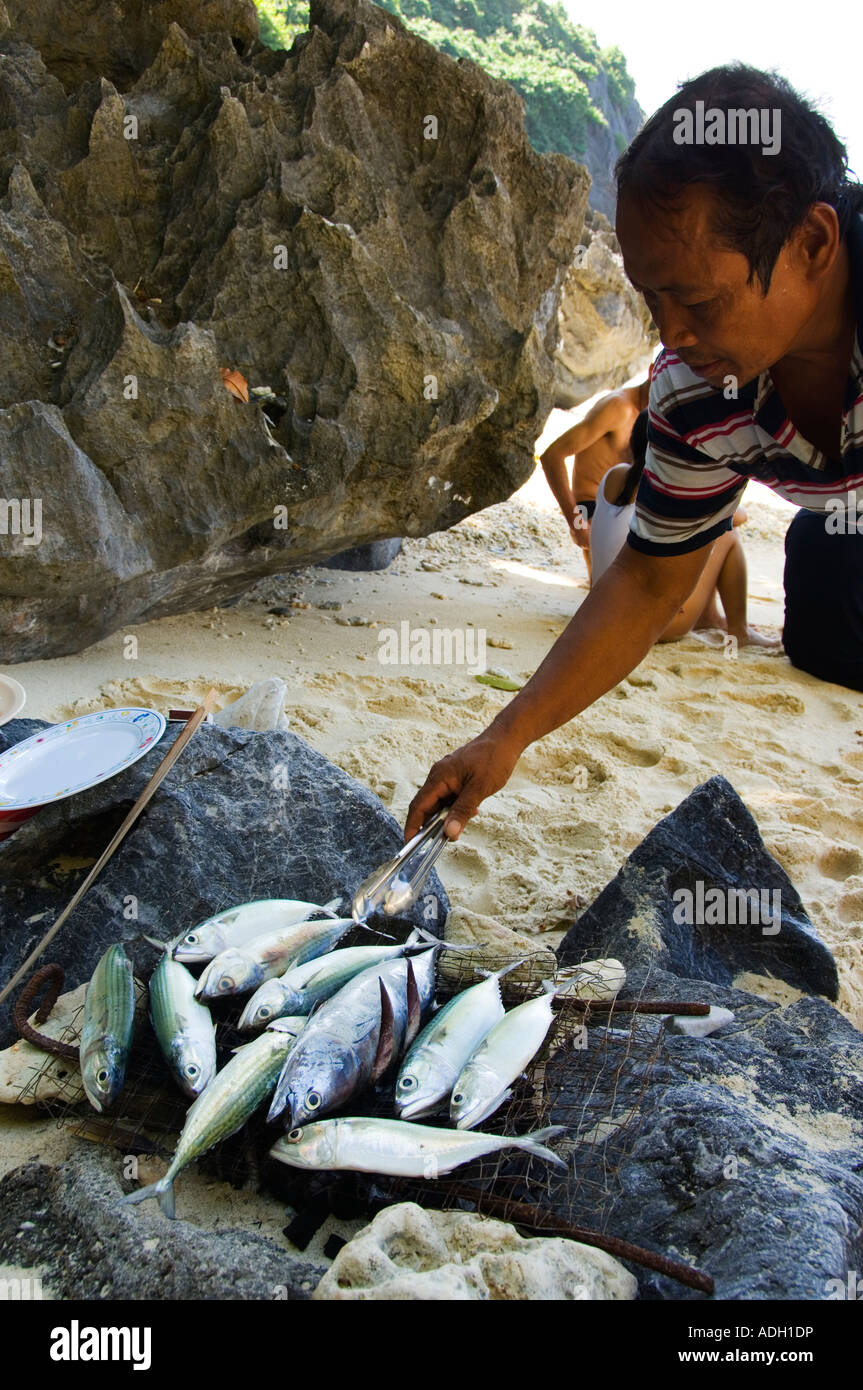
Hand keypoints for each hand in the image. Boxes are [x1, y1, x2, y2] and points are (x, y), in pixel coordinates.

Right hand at [405, 729, 522, 841]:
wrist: (506, 739)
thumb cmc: (493, 759)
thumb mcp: (479, 789)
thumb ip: (462, 811)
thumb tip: (449, 833)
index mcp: (439, 777)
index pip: (418, 806)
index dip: (413, 826)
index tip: (410, 844)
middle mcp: (439, 775)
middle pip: (427, 805)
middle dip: (431, 825)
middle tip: (441, 842)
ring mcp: (447, 775)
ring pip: (440, 802)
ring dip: (447, 816)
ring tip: (460, 826)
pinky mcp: (456, 776)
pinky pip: (450, 796)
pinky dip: (455, 807)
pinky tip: (471, 811)